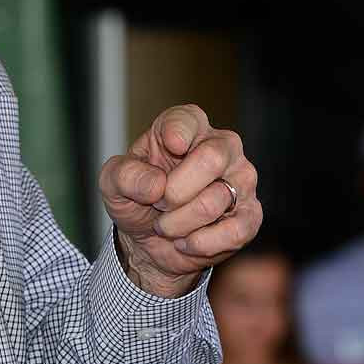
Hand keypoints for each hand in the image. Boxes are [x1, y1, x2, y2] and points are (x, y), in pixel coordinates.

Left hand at [99, 103, 261, 296]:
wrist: (151, 241)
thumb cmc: (137, 199)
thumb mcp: (113, 184)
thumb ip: (125, 176)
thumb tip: (155, 184)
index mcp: (188, 126)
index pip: (189, 120)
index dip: (177, 133)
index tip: (170, 146)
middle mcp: (222, 146)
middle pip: (211, 158)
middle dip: (174, 192)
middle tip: (159, 203)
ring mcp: (242, 180)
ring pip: (215, 201)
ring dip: (179, 224)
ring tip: (168, 225)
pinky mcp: (250, 215)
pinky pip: (235, 231)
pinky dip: (201, 244)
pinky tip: (187, 242)